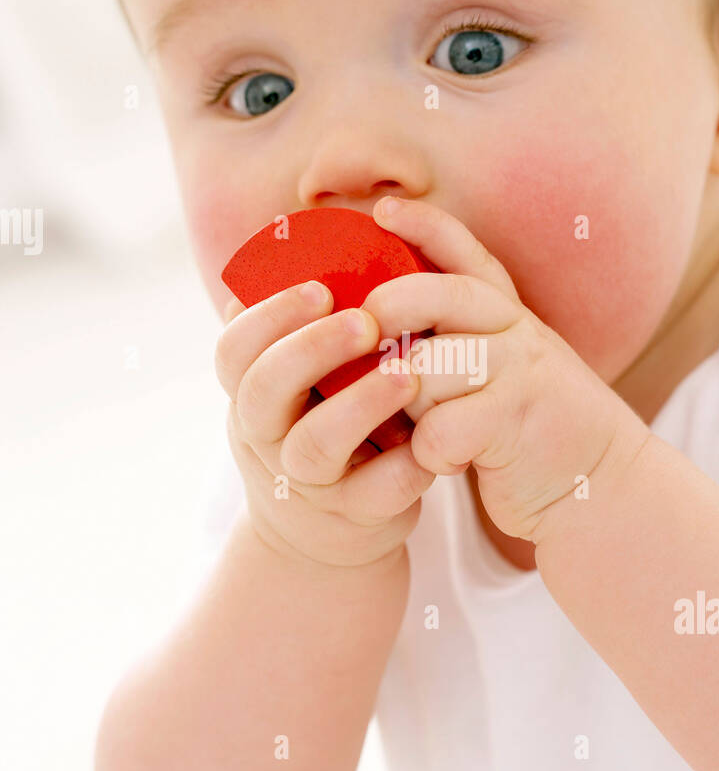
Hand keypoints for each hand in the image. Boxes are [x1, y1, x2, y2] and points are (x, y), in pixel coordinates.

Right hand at [215, 281, 435, 567]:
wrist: (330, 528)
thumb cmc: (323, 422)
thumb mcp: (300, 382)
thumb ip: (300, 325)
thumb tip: (294, 241)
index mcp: (252, 394)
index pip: (232, 351)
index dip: (267, 318)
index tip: (318, 285)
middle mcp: (266, 438)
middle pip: (263, 393)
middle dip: (311, 349)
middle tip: (366, 319)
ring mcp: (309, 481)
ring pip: (316, 446)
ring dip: (361, 404)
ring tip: (407, 372)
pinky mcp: (356, 516)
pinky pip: (376, 492)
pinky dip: (405, 466)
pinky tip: (433, 438)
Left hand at [363, 196, 649, 543]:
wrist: (601, 485)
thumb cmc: (528, 432)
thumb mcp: (502, 371)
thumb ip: (455, 343)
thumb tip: (376, 324)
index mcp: (507, 312)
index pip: (464, 252)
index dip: (424, 225)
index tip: (383, 212)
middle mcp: (515, 328)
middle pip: (429, 295)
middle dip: (383, 313)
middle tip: (363, 346)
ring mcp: (519, 368)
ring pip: (423, 369)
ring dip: (409, 409)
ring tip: (425, 432)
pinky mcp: (515, 416)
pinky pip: (440, 426)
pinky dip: (432, 453)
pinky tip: (450, 462)